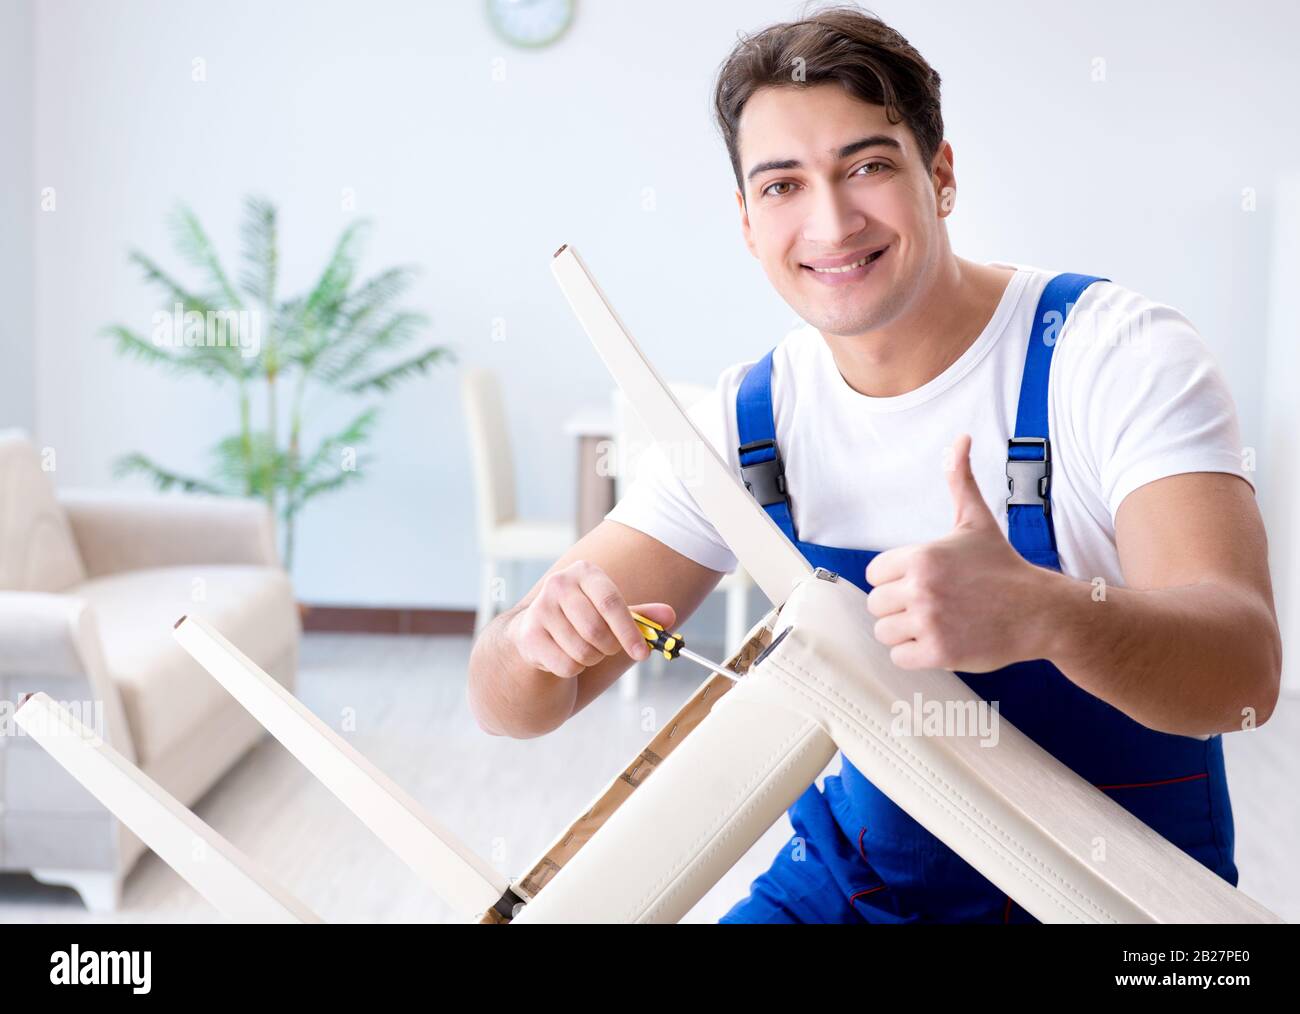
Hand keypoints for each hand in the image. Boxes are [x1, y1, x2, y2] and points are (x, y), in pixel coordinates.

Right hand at [508, 560, 675, 678]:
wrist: (537, 630)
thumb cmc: (582, 618)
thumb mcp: (611, 612)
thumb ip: (641, 616)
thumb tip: (669, 616)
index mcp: (584, 572)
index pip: (611, 602)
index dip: (630, 632)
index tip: (642, 654)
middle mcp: (558, 584)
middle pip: (597, 630)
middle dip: (610, 648)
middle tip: (608, 648)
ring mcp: (540, 609)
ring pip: (583, 652)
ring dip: (592, 659)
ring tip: (584, 648)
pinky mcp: (529, 635)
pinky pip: (566, 665)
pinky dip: (574, 668)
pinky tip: (565, 654)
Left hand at [864, 434, 1049, 671]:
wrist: (1039, 612)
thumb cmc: (1002, 567)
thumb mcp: (976, 520)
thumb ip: (959, 479)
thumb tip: (960, 438)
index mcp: (921, 556)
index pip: (875, 574)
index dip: (895, 579)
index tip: (923, 581)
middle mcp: (921, 588)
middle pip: (876, 605)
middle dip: (899, 607)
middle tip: (931, 605)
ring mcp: (929, 622)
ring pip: (885, 632)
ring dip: (905, 632)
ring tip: (936, 623)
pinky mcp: (938, 652)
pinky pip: (899, 656)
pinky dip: (914, 654)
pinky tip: (940, 641)